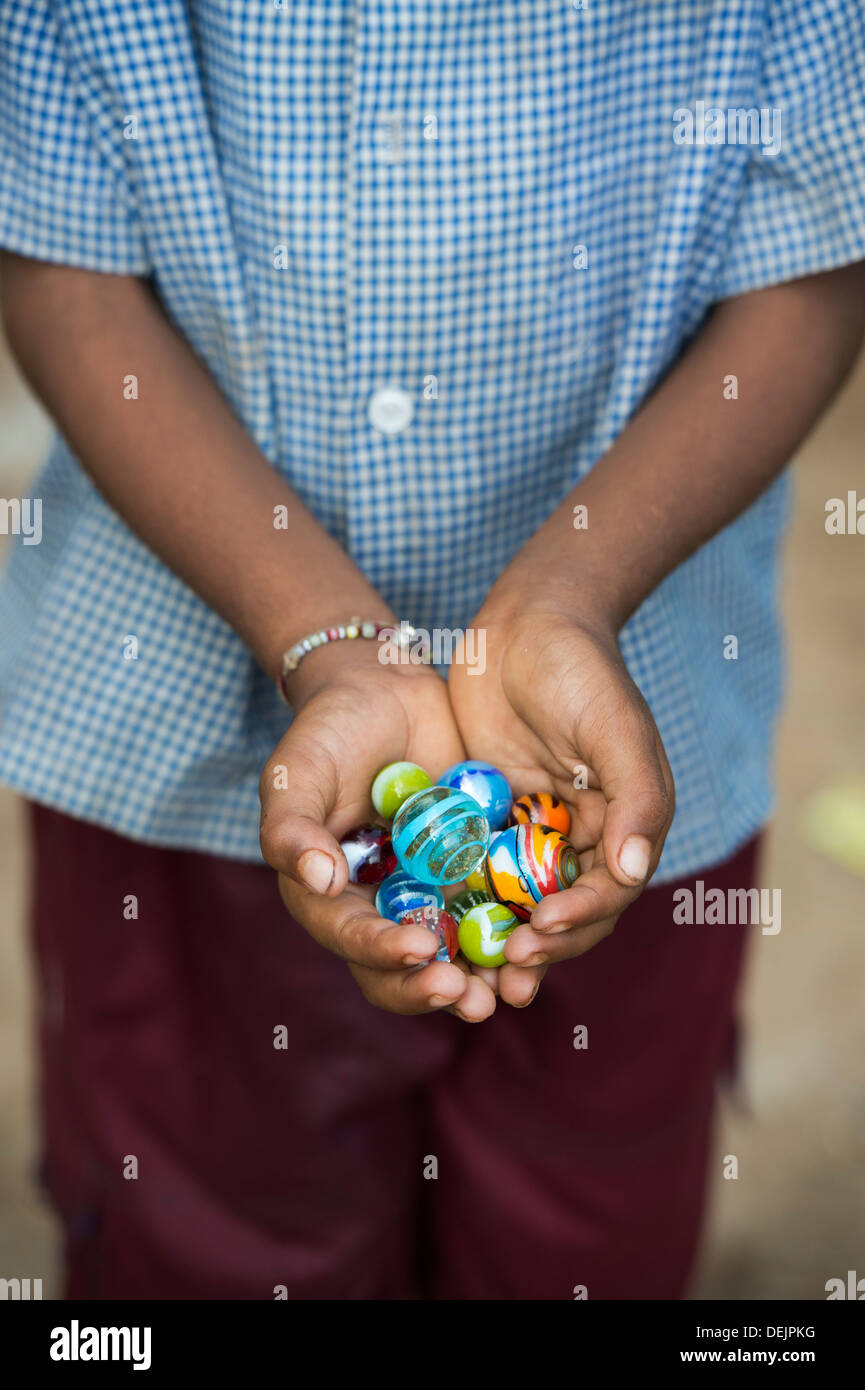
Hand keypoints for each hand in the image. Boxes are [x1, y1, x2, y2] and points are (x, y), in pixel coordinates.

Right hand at [259, 642, 499, 1019]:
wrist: (384, 689)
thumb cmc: (327, 732)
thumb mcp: (297, 774)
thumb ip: (292, 829)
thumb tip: (320, 883)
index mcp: (331, 899)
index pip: (353, 940)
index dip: (382, 952)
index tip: (418, 947)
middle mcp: (383, 907)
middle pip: (406, 969)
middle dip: (437, 987)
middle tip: (472, 996)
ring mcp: (433, 891)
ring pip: (459, 951)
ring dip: (485, 975)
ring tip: (514, 986)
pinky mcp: (477, 867)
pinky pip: (501, 905)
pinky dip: (520, 925)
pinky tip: (546, 931)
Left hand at [448, 595, 674, 968]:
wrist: (526, 620)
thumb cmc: (581, 668)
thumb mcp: (615, 728)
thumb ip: (636, 798)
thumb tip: (635, 871)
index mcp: (624, 824)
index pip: (606, 893)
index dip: (577, 920)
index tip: (537, 930)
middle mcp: (580, 837)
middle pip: (564, 912)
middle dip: (538, 947)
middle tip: (503, 974)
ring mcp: (531, 829)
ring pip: (517, 903)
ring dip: (499, 942)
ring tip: (472, 977)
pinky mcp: (487, 818)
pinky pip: (475, 870)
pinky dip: (462, 902)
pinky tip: (433, 928)